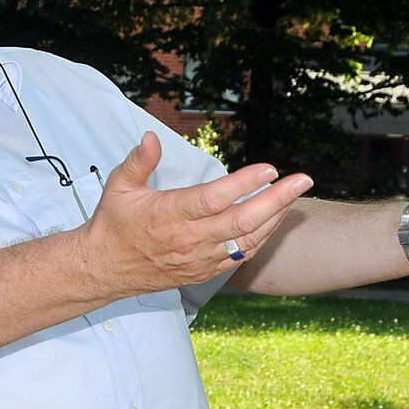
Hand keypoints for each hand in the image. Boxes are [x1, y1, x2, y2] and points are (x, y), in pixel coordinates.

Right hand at [79, 133, 312, 293]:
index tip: (270, 168)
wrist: (105, 269)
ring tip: (294, 197)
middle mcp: (188, 239)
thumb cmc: (114, 223)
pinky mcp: (203, 272)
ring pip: (247, 242)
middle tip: (303, 180)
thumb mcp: (119, 187)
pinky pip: (240, 258)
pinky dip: (261, 239)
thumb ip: (138, 161)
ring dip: (275, 219)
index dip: (245, 183)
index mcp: (170, 215)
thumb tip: (151, 137)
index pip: (215, 198)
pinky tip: (273, 222)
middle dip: (278, 200)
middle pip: (243, 221)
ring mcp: (199, 259)